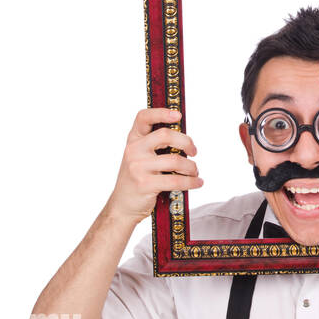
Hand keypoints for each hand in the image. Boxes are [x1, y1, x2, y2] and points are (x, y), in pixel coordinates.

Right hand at [104, 108, 202, 226]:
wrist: (122, 206)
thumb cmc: (137, 179)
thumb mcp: (141, 157)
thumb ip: (156, 146)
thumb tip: (185, 140)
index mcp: (133, 140)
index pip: (144, 117)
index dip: (162, 112)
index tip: (178, 115)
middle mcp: (133, 150)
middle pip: (166, 135)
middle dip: (187, 142)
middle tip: (194, 151)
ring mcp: (138, 167)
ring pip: (175, 160)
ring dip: (191, 167)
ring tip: (194, 172)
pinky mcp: (145, 184)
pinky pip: (176, 180)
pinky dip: (191, 182)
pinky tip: (196, 182)